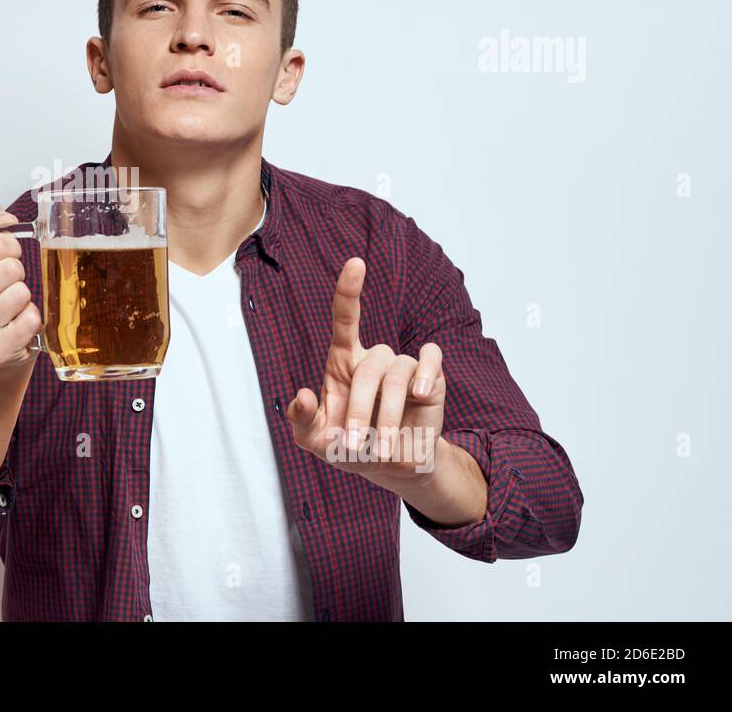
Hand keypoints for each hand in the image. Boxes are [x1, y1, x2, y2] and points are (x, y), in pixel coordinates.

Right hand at [0, 192, 41, 369]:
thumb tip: (1, 220)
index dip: (10, 246)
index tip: (3, 256)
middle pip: (11, 269)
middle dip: (17, 272)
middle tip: (6, 284)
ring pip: (21, 294)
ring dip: (23, 297)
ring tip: (10, 304)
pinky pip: (30, 320)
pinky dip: (30, 319)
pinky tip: (15, 324)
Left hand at [285, 257, 445, 482]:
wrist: (389, 469)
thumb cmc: (348, 447)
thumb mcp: (314, 439)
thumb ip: (300, 419)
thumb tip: (302, 394)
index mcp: (343, 363)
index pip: (345, 318)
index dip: (349, 291)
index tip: (356, 263)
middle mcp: (374, 359)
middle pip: (367, 368)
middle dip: (358, 410)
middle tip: (352, 446)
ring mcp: (403, 368)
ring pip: (397, 374)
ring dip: (387, 414)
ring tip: (383, 447)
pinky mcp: (431, 379)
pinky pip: (431, 359)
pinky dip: (427, 372)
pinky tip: (421, 394)